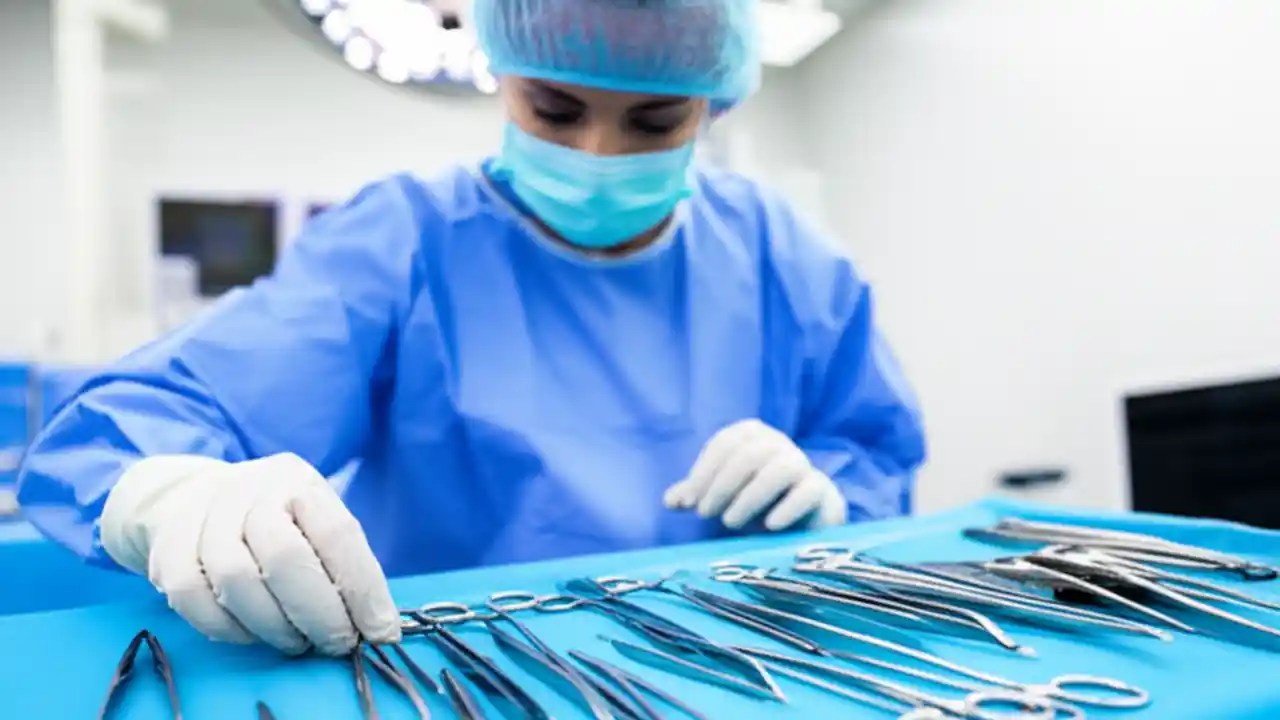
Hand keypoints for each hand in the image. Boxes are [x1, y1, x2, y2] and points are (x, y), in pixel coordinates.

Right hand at [101, 453, 399, 655]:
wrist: (189, 497)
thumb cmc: (273, 519)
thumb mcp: (315, 520)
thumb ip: (343, 563)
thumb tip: (378, 624)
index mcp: (298, 482)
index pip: (337, 534)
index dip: (362, 589)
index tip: (380, 630)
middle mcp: (250, 491)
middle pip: (285, 559)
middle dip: (319, 614)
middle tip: (337, 643)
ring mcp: (204, 517)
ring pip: (238, 582)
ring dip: (275, 627)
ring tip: (297, 642)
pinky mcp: (167, 548)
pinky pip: (194, 599)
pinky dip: (229, 628)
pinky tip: (252, 634)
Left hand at [664, 420, 847, 530]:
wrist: (801, 520)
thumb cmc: (754, 502)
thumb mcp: (721, 497)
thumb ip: (696, 495)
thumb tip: (670, 501)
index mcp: (751, 436)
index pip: (725, 443)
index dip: (703, 472)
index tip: (688, 502)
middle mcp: (778, 444)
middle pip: (749, 455)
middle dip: (722, 485)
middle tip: (706, 514)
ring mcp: (802, 464)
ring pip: (780, 470)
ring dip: (750, 497)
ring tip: (729, 523)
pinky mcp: (822, 490)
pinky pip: (808, 491)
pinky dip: (787, 508)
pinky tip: (769, 526)